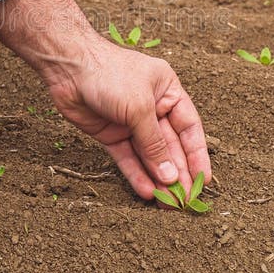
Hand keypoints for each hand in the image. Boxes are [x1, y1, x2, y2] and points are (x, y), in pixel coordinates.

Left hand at [0, 0, 210, 198]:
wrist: (69, 68)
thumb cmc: (111, 74)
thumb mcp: (139, 108)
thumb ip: (155, 143)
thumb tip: (171, 175)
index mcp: (168, 91)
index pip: (189, 128)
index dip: (197, 154)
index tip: (204, 180)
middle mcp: (152, 108)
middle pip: (170, 146)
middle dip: (177, 172)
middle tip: (185, 201)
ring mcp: (131, 122)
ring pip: (149, 156)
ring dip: (158, 178)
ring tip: (167, 204)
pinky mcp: (111, 134)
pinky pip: (127, 158)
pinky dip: (136, 174)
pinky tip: (146, 192)